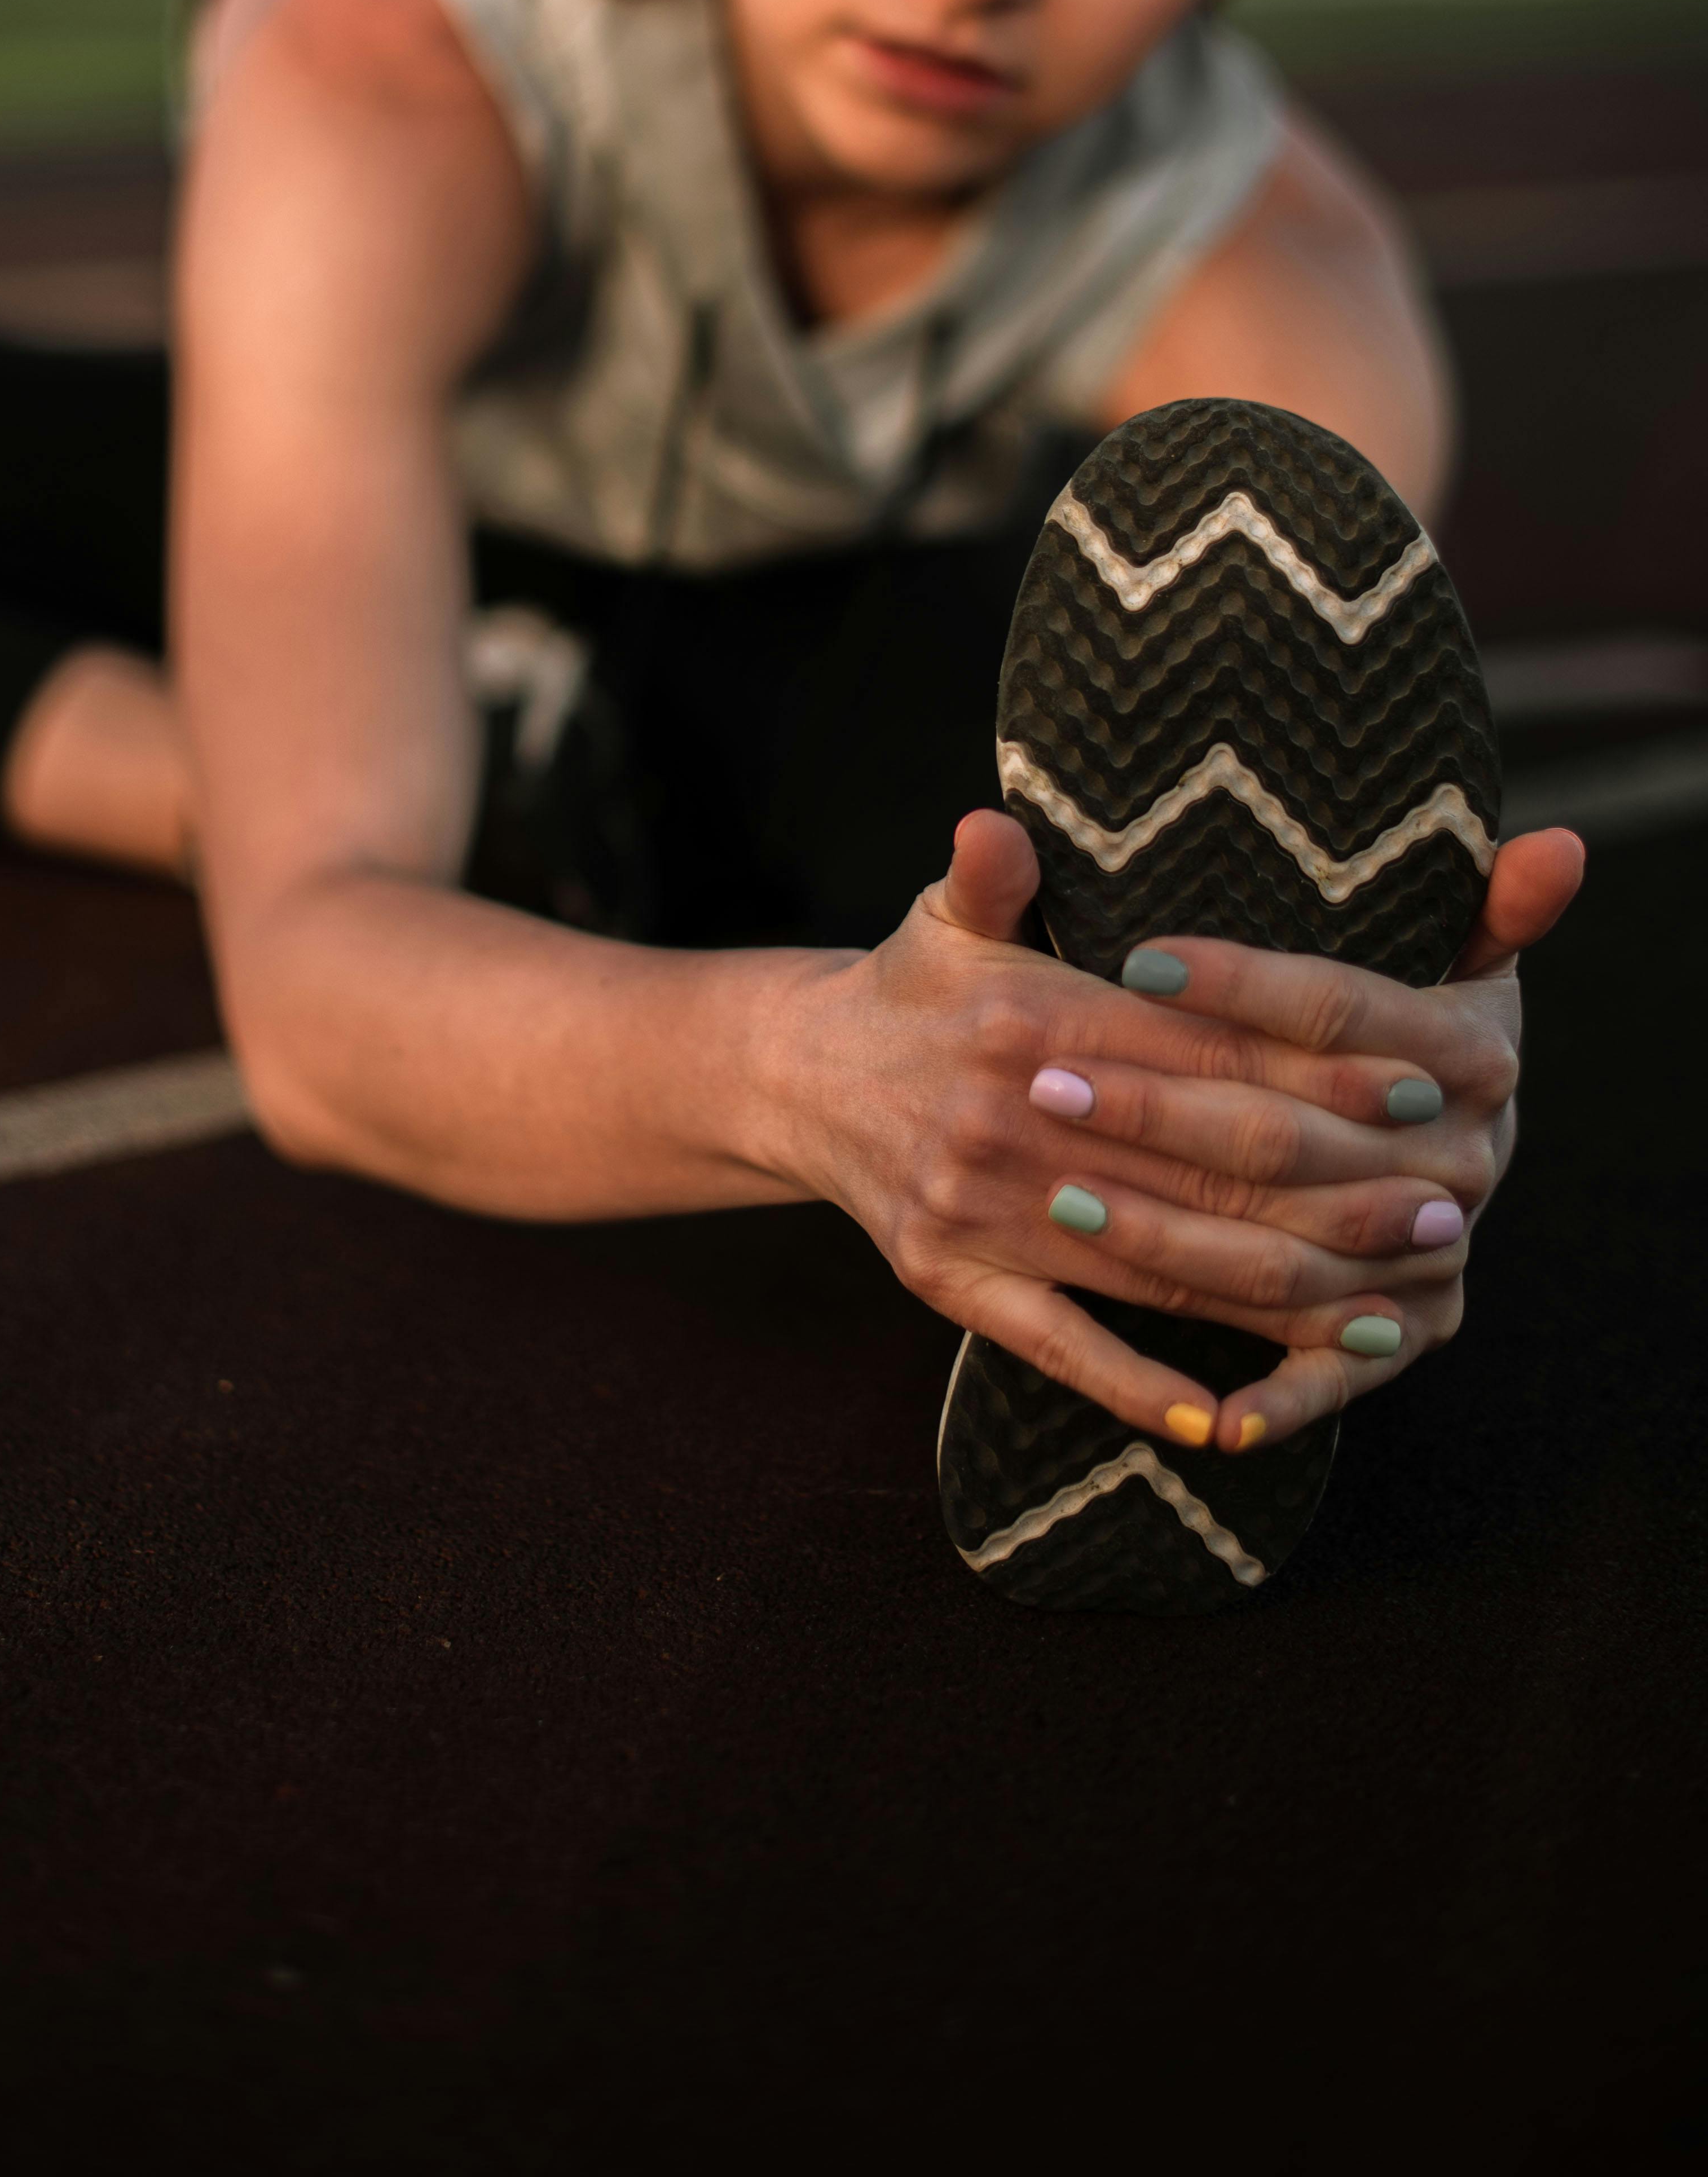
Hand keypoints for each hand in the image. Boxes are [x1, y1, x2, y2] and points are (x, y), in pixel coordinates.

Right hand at [766, 810, 1584, 1451]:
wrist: (797, 1077)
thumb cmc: (915, 991)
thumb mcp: (947, 915)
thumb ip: (991, 871)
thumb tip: (998, 821)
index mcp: (1027, 1023)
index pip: (1201, 1056)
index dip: (1315, 1078)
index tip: (1417, 1093)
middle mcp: (1003, 1120)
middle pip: (1197, 1171)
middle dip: (1331, 1198)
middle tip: (1443, 1215)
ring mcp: (975, 1211)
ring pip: (1152, 1263)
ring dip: (1275, 1296)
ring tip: (1385, 1313)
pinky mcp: (949, 1280)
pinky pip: (1061, 1347)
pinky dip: (1143, 1388)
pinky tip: (1226, 1418)